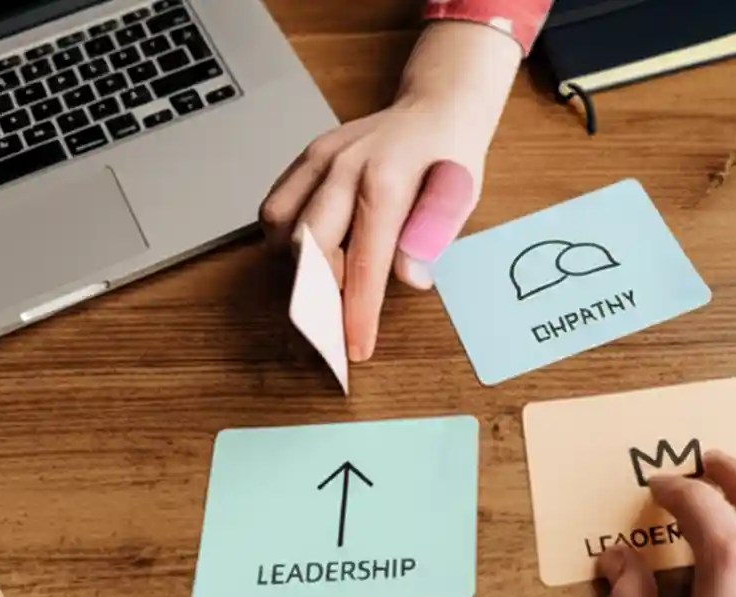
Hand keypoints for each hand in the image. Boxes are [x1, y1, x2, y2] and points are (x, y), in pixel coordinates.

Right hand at [259, 22, 520, 361]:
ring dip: (296, 266)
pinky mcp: (304, 158)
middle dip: (314, 297)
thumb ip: (434, 235)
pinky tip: (312, 257)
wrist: (435, 109)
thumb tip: (411, 279)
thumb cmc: (450, 158)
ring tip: (325, 291)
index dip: (356, 311)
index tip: (355, 348)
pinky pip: (275, 207)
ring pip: (279, 226)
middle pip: (306, 244)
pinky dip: (284, 240)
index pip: (363, 260)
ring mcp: (318, 159)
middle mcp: (343, 166)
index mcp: (387, 179)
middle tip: (330, 334)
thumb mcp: (460, 196)